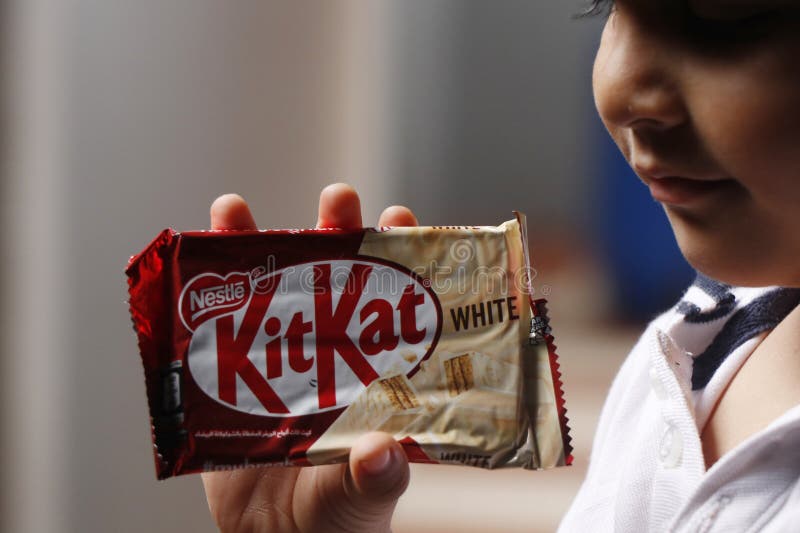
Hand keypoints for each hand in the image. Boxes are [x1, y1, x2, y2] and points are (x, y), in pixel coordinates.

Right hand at [202, 184, 417, 532]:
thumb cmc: (333, 523)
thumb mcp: (359, 501)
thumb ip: (374, 480)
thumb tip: (384, 454)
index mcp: (378, 376)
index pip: (399, 304)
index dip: (405, 260)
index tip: (403, 219)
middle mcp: (336, 358)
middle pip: (339, 283)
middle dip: (339, 234)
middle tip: (338, 200)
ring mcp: (285, 364)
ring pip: (275, 294)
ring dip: (259, 245)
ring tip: (236, 210)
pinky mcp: (236, 379)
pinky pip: (221, 330)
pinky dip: (206, 289)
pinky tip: (194, 254)